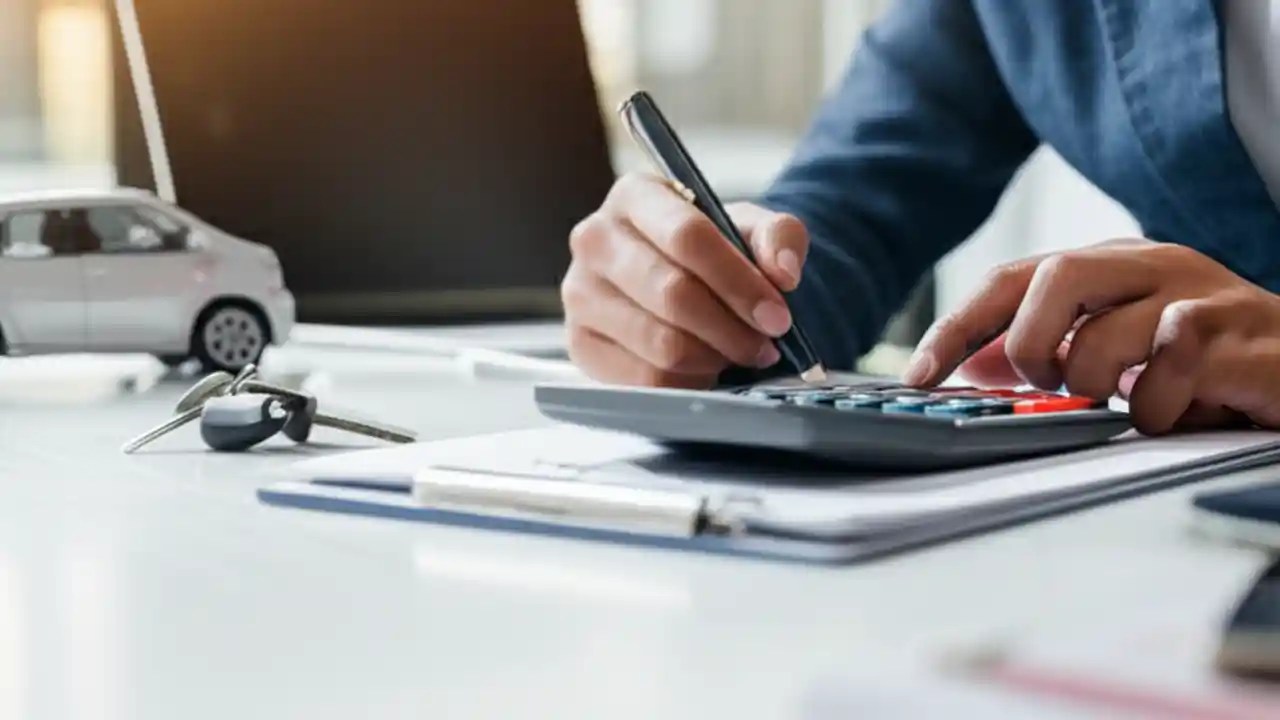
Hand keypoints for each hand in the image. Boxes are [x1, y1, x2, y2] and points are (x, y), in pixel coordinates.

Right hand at [562, 173, 808, 387]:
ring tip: (737, 355)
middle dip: (731, 329)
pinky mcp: (580, 343)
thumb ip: (779, 236)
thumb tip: (783, 273)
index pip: (687, 236)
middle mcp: (595, 240)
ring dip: (713, 358)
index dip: (739, 282)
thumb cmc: (710, 250)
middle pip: (672, 294)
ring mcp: (580, 294)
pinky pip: (642, 380)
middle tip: (764, 345)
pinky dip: (686, 383)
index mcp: (635, 195)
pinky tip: (703, 369)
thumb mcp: (750, 228)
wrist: (675, 278)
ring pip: (659, 343)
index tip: (777, 315)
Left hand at [902, 239, 1279, 433]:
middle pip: (1055, 276)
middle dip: (1029, 344)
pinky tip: (1178, 412)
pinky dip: (1157, 408)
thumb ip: (1048, 347)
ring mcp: (1197, 295)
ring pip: (1105, 334)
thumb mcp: (1116, 349)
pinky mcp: (1238, 337)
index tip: (917, 374)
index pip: (1012, 278)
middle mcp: (1151, 266)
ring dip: (1096, 385)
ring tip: (1127, 401)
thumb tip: (970, 362)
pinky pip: (1169, 372)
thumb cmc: (1204, 361)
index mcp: (1112, 265)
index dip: (958, 326)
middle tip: (1046, 384)